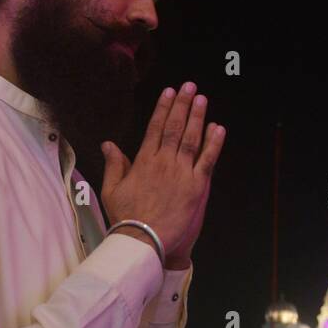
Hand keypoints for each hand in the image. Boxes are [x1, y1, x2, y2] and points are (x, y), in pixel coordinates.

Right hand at [100, 81, 224, 267]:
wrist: (144, 240)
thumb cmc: (127, 218)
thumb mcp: (112, 190)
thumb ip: (114, 164)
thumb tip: (108, 144)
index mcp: (143, 161)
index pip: (155, 127)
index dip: (163, 108)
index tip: (169, 92)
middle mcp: (163, 162)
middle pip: (174, 127)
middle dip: (182, 104)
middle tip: (189, 86)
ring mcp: (181, 172)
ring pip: (191, 138)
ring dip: (198, 116)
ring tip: (201, 98)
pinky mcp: (197, 186)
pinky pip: (208, 159)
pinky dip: (214, 143)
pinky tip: (218, 128)